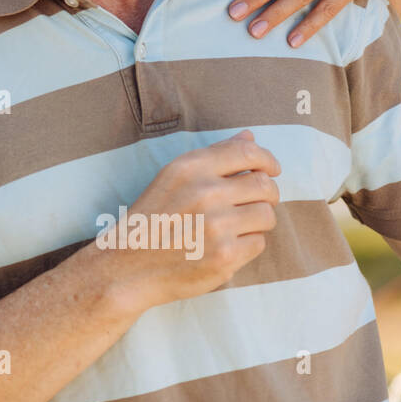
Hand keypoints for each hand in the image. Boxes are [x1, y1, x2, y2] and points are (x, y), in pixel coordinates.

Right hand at [107, 130, 280, 311]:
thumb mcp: (174, 177)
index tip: (271, 169)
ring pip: (267, 215)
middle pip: (264, 185)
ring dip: (259, 221)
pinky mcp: (225, 257)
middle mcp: (205, 193)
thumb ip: (214, 155)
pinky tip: (226, 245)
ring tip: (238, 225)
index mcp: (191, 168)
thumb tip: (249, 137)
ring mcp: (216, 226)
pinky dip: (248, 244)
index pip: (247, 153)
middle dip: (267, 194)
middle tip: (255, 202)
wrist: (129, 264)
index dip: (267, 160)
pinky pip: (258, 243)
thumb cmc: (153, 217)